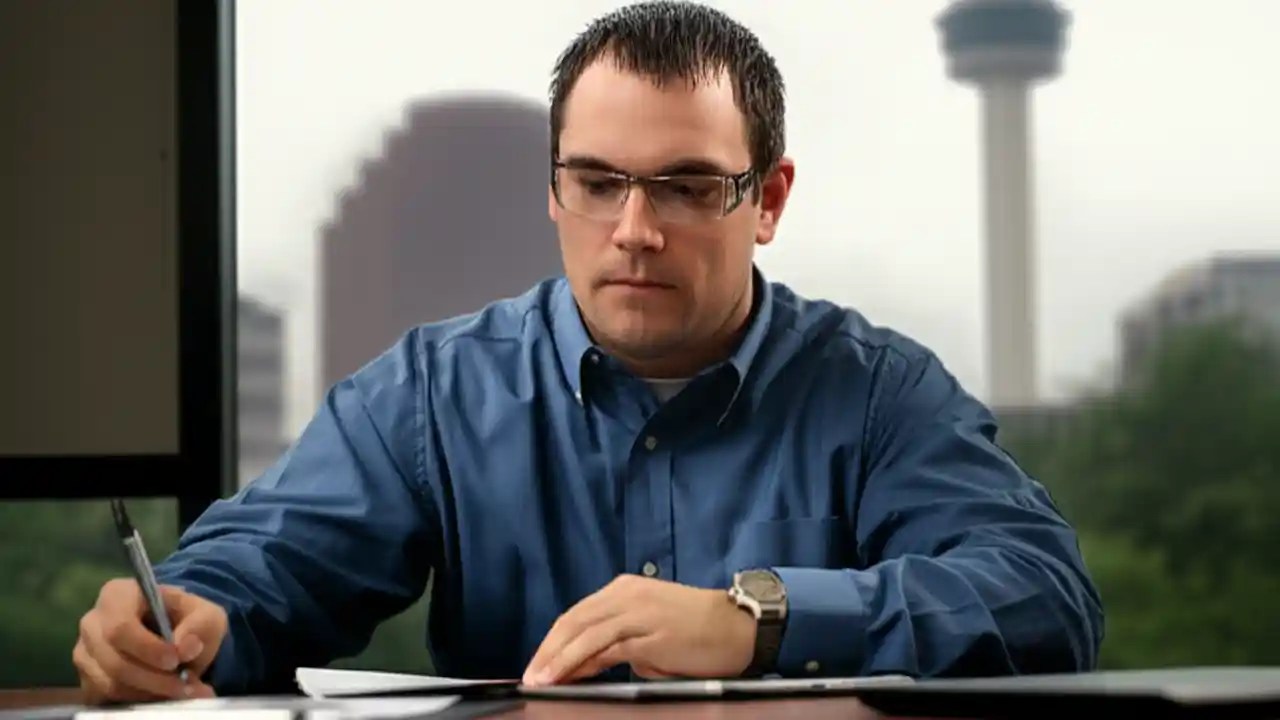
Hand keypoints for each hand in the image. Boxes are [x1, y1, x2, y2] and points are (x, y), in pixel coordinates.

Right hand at [73, 578, 227, 704]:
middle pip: (115, 661)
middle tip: (186, 686)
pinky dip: (138, 701)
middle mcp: (92, 624)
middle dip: (154, 679)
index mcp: (116, 596)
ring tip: (183, 692)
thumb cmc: (185, 617)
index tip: (175, 660)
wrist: (176, 633)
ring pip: (110, 684)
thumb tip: (187, 648)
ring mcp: (85, 654)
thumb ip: (199, 626)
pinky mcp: (87, 680)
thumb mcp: (204, 613)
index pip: (120, 627)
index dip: (147, 648)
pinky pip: (106, 698)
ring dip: (150, 693)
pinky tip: (164, 697)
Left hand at [522, 574, 755, 685]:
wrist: (737, 628)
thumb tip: (583, 667)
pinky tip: (568, 676)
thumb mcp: (648, 633)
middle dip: (547, 650)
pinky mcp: (649, 632)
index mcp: (625, 589)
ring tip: (540, 680)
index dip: (553, 641)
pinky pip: (606, 647)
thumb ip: (615, 645)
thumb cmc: (696, 633)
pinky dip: (581, 661)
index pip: (577, 615)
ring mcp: (637, 611)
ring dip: (557, 659)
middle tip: (529, 676)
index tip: (537, 665)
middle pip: (573, 620)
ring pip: (584, 632)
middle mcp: (626, 594)